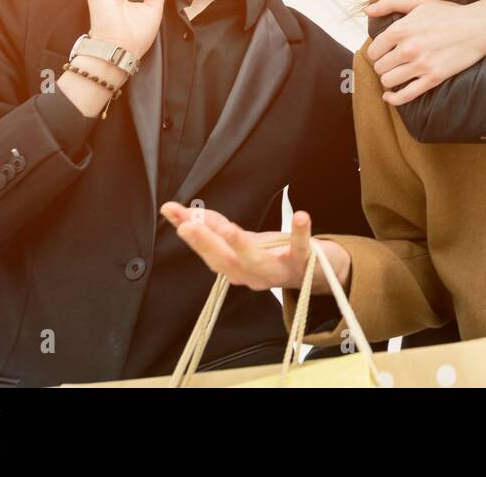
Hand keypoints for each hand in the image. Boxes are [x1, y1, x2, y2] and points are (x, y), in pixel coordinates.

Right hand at [161, 204, 350, 293]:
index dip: (189, 234)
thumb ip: (213, 228)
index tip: (170, 211)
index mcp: (234, 269)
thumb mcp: (241, 242)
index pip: (207, 252)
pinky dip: (300, 233)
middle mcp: (252, 275)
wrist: (314, 272)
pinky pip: (301, 248)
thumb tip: (180, 212)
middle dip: (205, 243)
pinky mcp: (302, 261)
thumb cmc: (272, 254)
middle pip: (225, 261)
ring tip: (229, 229)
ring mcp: (277, 270)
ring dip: (240, 245)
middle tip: (188, 226)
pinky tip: (301, 215)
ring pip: (255, 261)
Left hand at [365, 0, 485, 105]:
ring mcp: (420, 65)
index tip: (385, 53)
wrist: (478, 27)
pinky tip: (390, 96)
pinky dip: (393, 98)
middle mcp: (407, 48)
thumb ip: (390, 2)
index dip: (377, 53)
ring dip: (389, 80)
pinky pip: (404, 96)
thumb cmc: (449, 14)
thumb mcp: (419, 2)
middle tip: (393, 63)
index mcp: (400, 29)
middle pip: (379, 67)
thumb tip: (367, 10)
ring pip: (388, 81)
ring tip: (396, 75)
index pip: (373, 50)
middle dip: (384, 66)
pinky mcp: (433, 78)